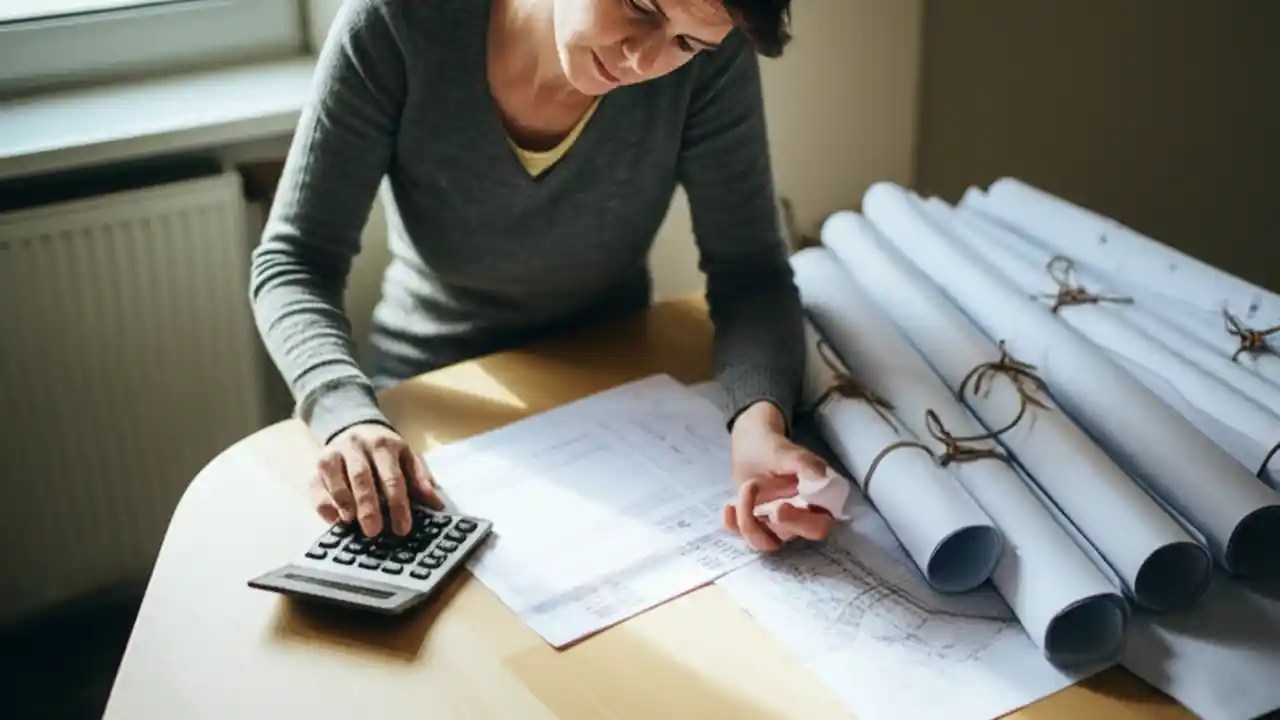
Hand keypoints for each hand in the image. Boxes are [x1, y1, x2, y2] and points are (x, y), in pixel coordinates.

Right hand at [308, 422, 442, 536]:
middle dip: (368, 505)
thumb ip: (419, 480)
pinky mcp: (317, 463)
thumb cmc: (384, 451)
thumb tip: (436, 505)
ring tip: (351, 522)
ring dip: (343, 500)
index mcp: (384, 444)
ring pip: (335, 476)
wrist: (354, 425)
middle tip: (374, 531)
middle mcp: (357, 445)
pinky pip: (316, 483)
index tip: (402, 528)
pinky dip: (323, 502)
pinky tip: (333, 518)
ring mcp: (334, 452)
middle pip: (362, 476)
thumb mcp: (406, 457)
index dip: (398, 504)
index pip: (393, 478)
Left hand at [722, 401, 834, 551]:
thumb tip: (821, 475)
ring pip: (765, 542)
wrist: (752, 445)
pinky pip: (744, 535)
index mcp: (816, 503)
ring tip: (745, 487)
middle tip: (753, 492)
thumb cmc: (775, 447)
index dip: (801, 524)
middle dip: (769, 522)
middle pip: (788, 538)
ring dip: (748, 521)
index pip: (818, 527)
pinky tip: (728, 507)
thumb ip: (804, 463)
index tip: (780, 509)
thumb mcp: (787, 451)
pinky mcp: (757, 524)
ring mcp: (777, 525)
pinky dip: (734, 524)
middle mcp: (799, 519)